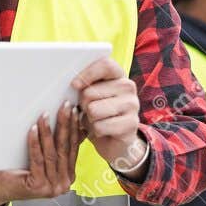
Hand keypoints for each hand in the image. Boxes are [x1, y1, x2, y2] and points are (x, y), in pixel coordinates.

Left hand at [0, 104, 84, 205]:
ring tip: (45, 115)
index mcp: (69, 176)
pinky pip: (38, 159)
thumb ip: (59, 148)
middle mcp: (64, 184)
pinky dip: (35, 143)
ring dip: (48, 131)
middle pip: (64, 148)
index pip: (73, 148)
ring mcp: (52, 187)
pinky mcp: (38, 186)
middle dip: (65, 125)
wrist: (2, 189)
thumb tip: (72, 124)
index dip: (74, 128)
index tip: (74, 111)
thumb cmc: (21, 171)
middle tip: (64, 107)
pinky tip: (34, 130)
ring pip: (51, 153)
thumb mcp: (45, 159)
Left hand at [70, 57, 143, 173]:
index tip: (74, 85)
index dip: (87, 73)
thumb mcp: (91, 96)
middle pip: (91, 92)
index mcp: (118, 75)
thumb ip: (84, 86)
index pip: (105, 65)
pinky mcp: (131, 124)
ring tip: (96, 120)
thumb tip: (72, 84)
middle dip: (83, 104)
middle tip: (89, 110)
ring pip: (93, 110)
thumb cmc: (98, 114)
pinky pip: (100, 126)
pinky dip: (96, 131)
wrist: (114, 140)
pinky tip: (103, 131)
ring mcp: (133, 105)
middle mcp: (128, 87)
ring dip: (89, 119)